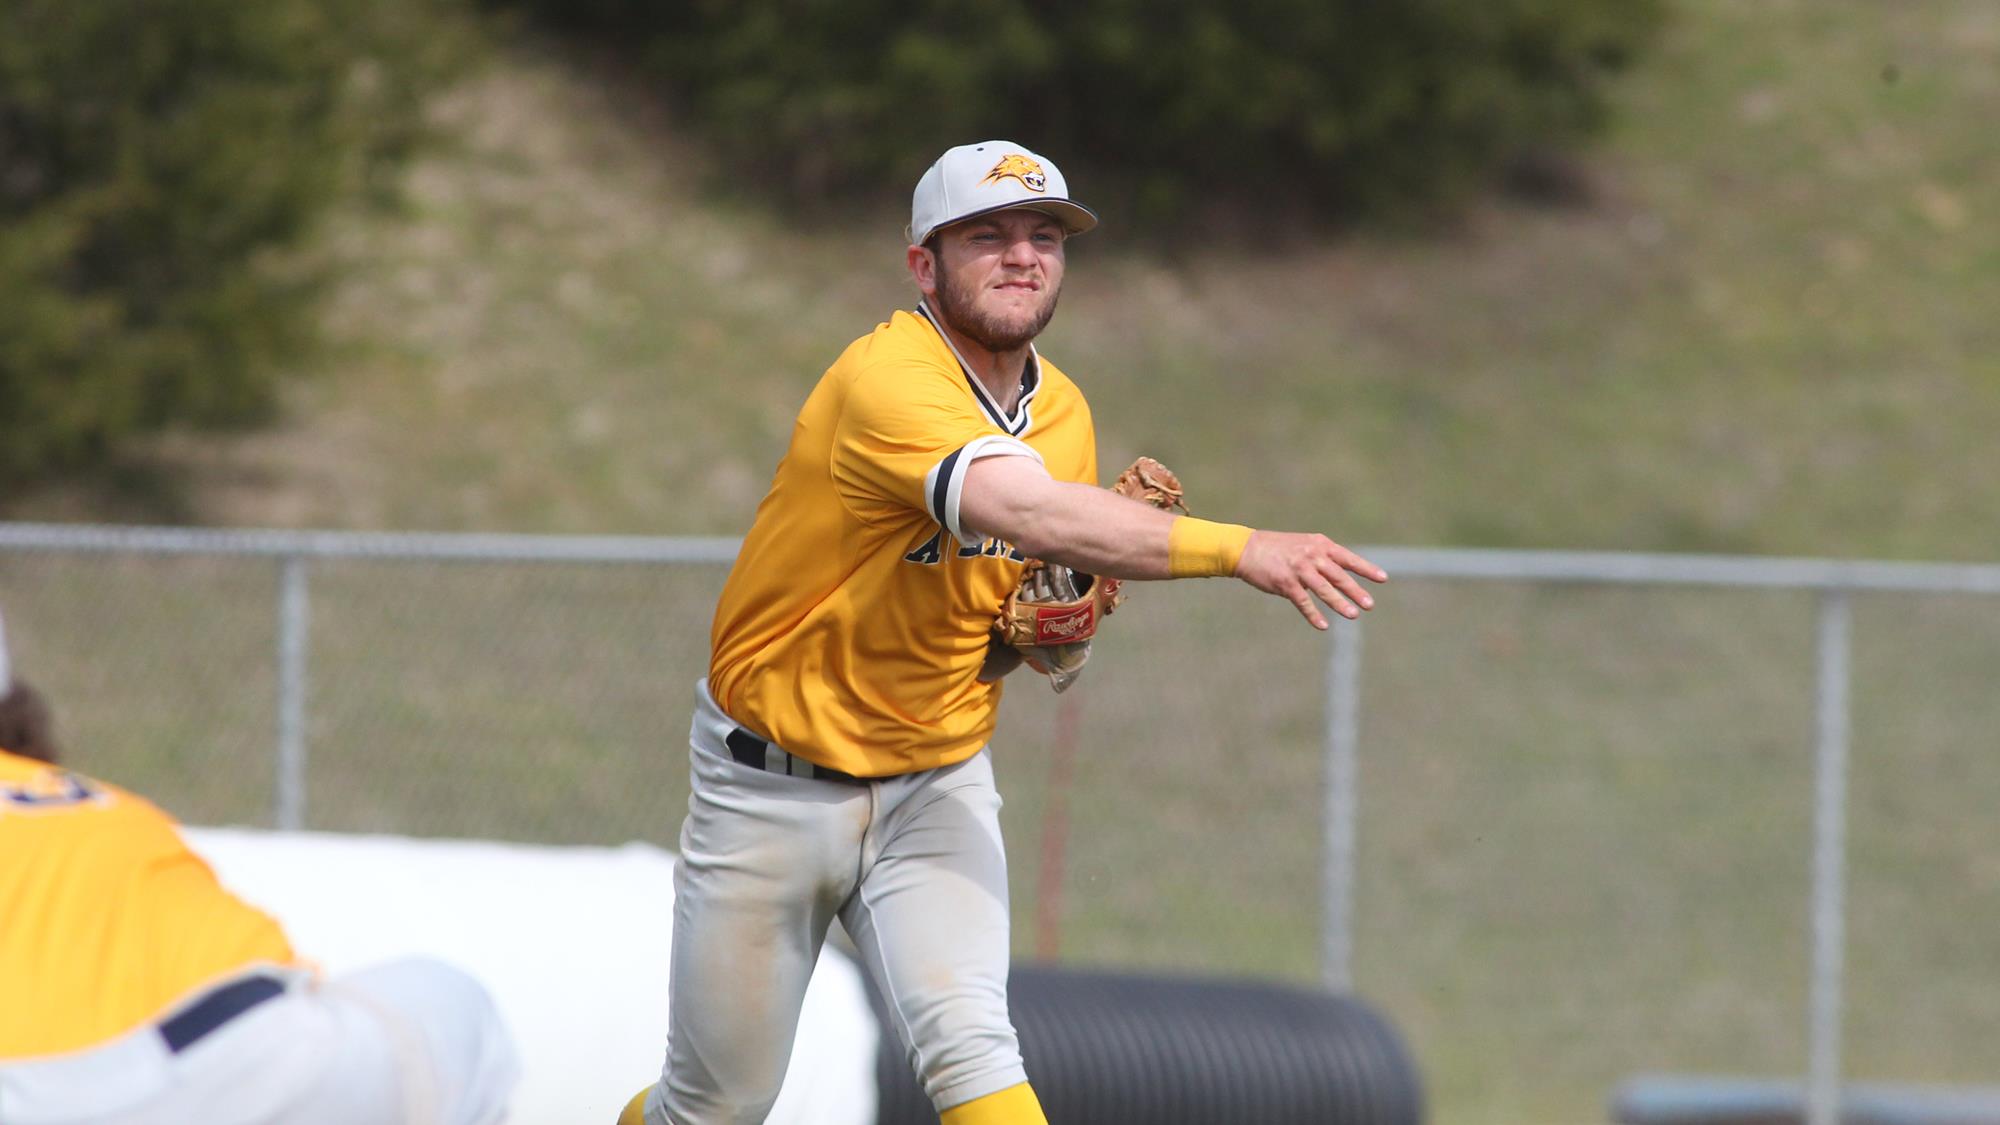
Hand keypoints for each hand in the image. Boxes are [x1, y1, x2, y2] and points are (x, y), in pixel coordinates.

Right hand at [1235, 531, 1386, 629]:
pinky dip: (1313, 614)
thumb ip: (1324, 558)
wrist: (1248, 549)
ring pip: (1324, 589)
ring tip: (1353, 614)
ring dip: (1339, 603)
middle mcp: (1312, 556)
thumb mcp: (1305, 545)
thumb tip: (1342, 576)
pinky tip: (1323, 625)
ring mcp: (1299, 569)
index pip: (1348, 558)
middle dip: (1355, 590)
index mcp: (1320, 545)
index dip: (1366, 569)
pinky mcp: (1285, 583)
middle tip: (1370, 604)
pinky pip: (1303, 601)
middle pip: (1339, 576)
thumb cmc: (1279, 549)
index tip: (1383, 579)